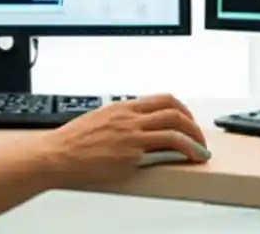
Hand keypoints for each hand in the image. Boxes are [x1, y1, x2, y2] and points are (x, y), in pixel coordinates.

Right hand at [36, 94, 208, 187]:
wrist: (58, 155)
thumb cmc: (72, 141)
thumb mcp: (99, 120)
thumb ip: (120, 121)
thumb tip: (134, 127)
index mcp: (123, 107)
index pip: (162, 99)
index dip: (181, 109)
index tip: (186, 119)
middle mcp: (130, 118)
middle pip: (173, 110)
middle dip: (192, 123)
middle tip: (198, 135)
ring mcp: (133, 135)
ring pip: (175, 128)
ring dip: (194, 139)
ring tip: (201, 150)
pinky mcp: (132, 154)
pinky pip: (165, 149)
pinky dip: (184, 151)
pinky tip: (189, 158)